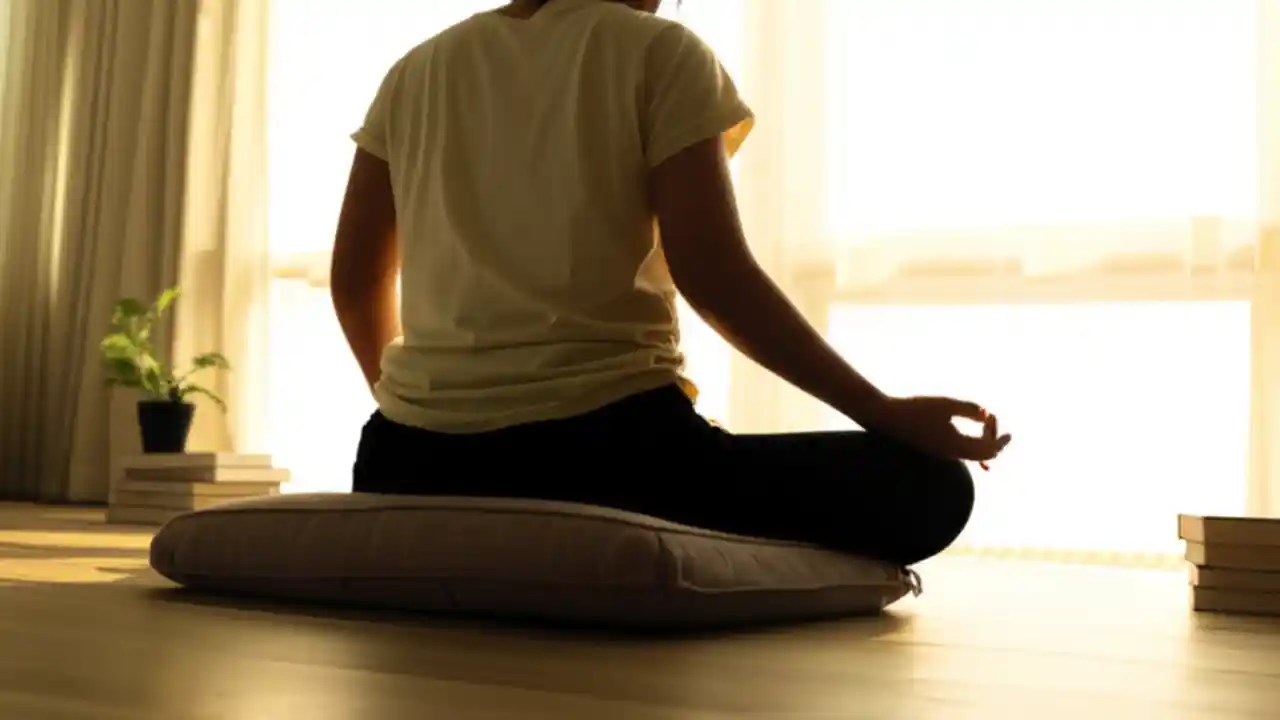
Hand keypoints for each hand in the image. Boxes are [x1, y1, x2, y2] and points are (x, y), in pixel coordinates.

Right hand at [861, 396, 1011, 462]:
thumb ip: (968, 409)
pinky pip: (961, 452)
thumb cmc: (916, 409)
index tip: (1002, 424)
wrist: (888, 418)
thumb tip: (987, 413)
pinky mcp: (935, 449)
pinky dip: (972, 445)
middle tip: (997, 425)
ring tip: (988, 426)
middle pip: (983, 455)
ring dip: (983, 442)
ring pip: (972, 455)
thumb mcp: (945, 404)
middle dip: (994, 441)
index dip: (999, 438)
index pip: (988, 449)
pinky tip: (971, 436)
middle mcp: (952, 454)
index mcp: (956, 446)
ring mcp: (943, 453)